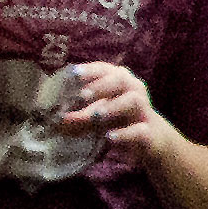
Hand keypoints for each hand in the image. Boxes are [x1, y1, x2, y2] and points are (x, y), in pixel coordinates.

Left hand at [53, 60, 169, 156]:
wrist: (152, 139)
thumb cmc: (118, 120)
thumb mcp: (95, 117)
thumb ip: (77, 117)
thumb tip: (56, 120)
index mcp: (119, 81)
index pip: (104, 69)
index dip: (90, 70)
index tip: (74, 73)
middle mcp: (133, 91)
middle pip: (120, 80)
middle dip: (100, 86)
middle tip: (82, 95)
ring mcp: (143, 110)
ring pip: (133, 100)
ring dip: (113, 107)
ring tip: (96, 116)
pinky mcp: (149, 131)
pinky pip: (139, 130)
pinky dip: (124, 133)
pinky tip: (110, 137)